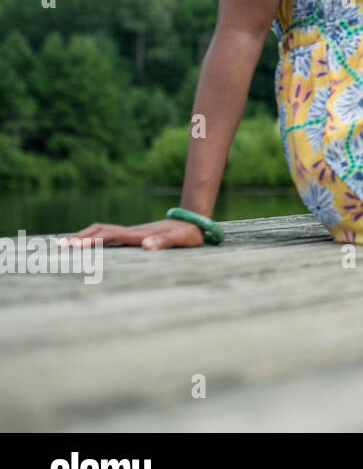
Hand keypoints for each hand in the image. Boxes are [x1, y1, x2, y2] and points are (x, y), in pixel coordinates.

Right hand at [58, 218, 204, 250]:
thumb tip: (145, 246)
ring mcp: (132, 233)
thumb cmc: (189, 234)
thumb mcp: (181, 239)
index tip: (76, 246)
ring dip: (84, 236)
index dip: (93, 241)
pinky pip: (110, 236)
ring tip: (65, 243)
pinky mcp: (134, 236)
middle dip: (81, 238)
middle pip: (101, 231)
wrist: (195, 222)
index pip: (111, 236)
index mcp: (139, 234)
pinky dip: (94, 238)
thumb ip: (165, 242)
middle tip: (60, 246)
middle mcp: (133, 232)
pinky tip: (87, 245)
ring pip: (103, 232)